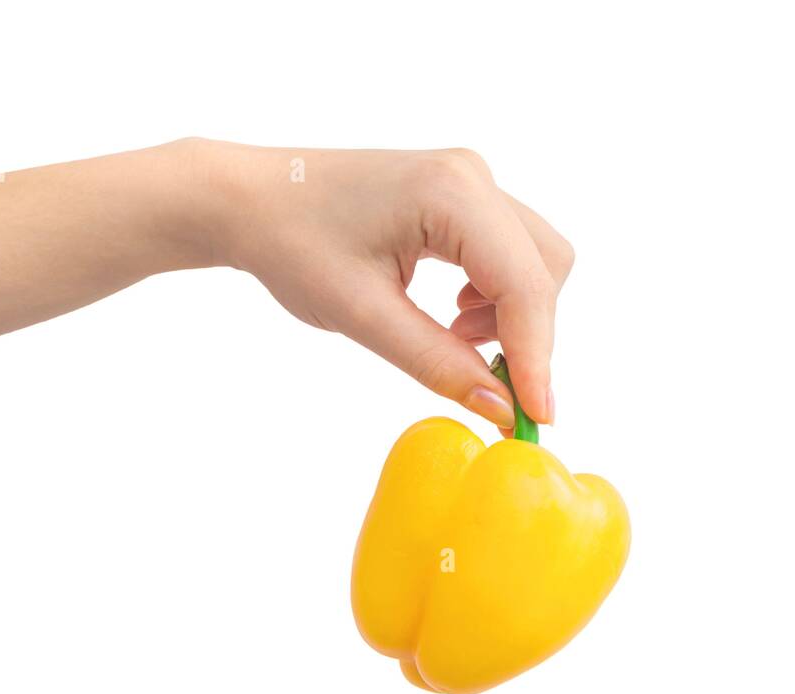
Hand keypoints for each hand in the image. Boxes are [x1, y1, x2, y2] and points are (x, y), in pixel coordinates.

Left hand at [205, 141, 572, 427]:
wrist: (250, 201)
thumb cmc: (291, 245)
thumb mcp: (362, 316)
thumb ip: (437, 363)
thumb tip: (500, 407)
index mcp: (451, 194)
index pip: (524, 285)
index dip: (536, 357)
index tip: (536, 417)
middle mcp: (471, 176)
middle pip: (545, 268)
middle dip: (528, 336)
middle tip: (493, 389)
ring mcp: (468, 179)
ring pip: (533, 258)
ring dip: (513, 314)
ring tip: (454, 341)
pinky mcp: (458, 192)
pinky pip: (508, 249)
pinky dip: (496, 293)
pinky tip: (452, 315)